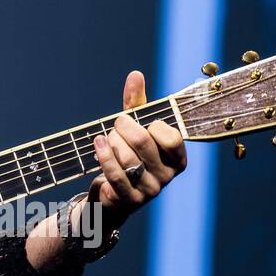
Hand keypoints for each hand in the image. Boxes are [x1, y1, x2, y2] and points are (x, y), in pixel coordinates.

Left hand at [89, 70, 187, 228]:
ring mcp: (150, 190)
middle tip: (116, 125)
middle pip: (143, 142)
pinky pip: (115, 173)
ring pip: (127, 156)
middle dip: (123, 127)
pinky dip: (104, 154)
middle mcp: (168, 176)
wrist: (111, 193)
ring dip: (111, 141)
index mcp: (178, 159)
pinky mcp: (130, 200)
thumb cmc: (128, 154)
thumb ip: (137, 104)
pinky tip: (98, 143)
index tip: (141, 122)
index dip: (151, 124)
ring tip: (108, 139)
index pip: (171, 137)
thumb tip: (135, 75)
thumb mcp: (135, 129)